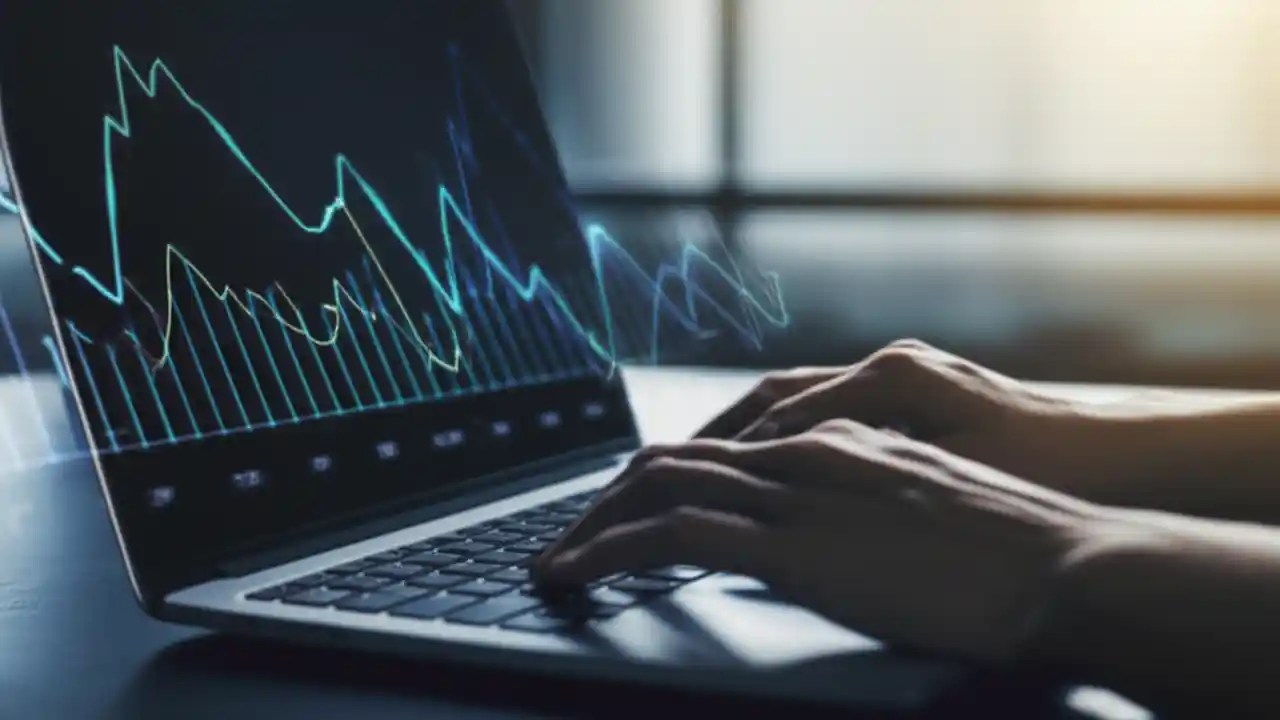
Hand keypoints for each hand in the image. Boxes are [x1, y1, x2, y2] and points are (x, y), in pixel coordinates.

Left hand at [535, 420, 1116, 661]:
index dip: (665, 479)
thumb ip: (870, 513)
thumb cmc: (1017, 553)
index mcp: (837, 442)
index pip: (723, 448)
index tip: (628, 513)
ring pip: (656, 487)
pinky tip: (574, 577)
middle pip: (675, 458)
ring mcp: (793, 493)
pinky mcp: (789, 545)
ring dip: (591, 525)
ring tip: (551, 561)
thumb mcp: (929, 516)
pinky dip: (607, 552)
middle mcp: (804, 452)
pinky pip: (669, 536)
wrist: (1066, 566)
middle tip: (570, 536)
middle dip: (610, 498)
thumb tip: (832, 536)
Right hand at [697, 340, 1143, 501]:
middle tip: (674, 462)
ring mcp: (901, 371)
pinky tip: (775, 461)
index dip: (733, 448)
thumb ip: (863, 459)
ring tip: (708, 461)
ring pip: (802, 395)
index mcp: (892, 375)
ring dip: (754, 428)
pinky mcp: (915, 389)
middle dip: (724, 428)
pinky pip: (832, 407)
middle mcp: (889, 362)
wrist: (1110, 452)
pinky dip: (794, 432)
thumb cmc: (1040, 464)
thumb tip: (783, 465)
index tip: (687, 477)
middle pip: (780, 391)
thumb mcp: (948, 470)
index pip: (785, 410)